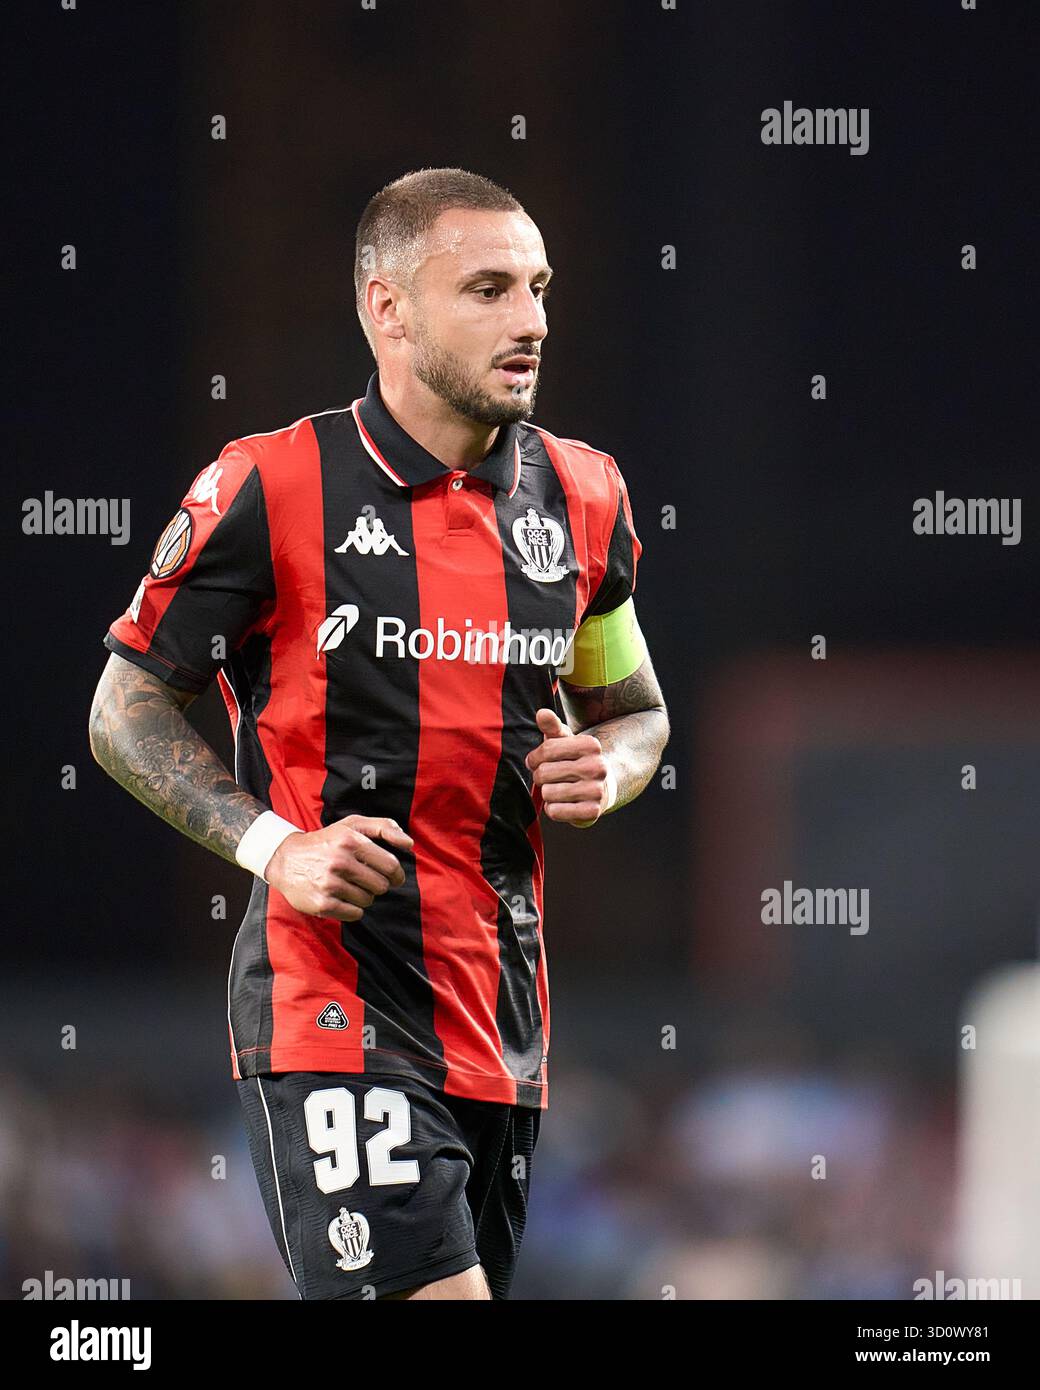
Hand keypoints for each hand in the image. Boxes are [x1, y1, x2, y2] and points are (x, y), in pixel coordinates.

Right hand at [265, 814, 413, 920]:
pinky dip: (353, 909)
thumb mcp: (352, 825)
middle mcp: (340, 861)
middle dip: (378, 885)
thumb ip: (383, 827)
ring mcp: (330, 884)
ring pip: (368, 900)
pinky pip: (355, 914)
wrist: (285, 859)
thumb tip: (409, 844)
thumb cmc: (325, 841)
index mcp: (350, 840)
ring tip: (349, 886)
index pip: (391, 865)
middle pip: (381, 885)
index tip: (394, 877)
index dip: (397, 874)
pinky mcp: (322, 904)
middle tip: (365, 880)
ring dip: (364, 896)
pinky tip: (341, 898)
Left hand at [525, 707, 613, 828]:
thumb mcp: (565, 741)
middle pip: (544, 772)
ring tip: (558, 789)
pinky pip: (555, 811)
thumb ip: (552, 726)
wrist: (601, 789)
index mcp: (591, 745)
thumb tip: (541, 713)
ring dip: (547, 793)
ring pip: (548, 793)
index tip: (537, 761)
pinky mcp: (592, 811)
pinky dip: (553, 809)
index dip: (535, 758)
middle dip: (540, 776)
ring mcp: (596, 790)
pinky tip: (563, 803)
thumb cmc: (575, 761)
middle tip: (548, 777)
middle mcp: (597, 766)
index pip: (547, 749)